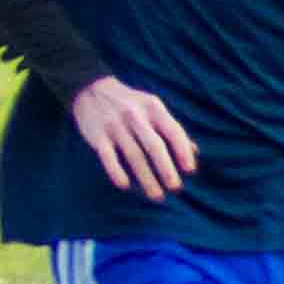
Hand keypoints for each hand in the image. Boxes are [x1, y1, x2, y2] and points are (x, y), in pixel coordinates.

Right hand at [72, 73, 199, 199]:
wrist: (90, 89)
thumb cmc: (128, 102)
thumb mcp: (152, 107)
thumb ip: (170, 127)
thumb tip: (193, 151)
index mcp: (153, 108)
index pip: (172, 131)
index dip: (182, 151)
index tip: (190, 171)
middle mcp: (134, 115)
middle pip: (154, 146)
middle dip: (166, 169)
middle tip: (175, 188)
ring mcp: (114, 125)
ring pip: (133, 155)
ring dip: (146, 178)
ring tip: (156, 195)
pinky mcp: (97, 135)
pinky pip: (108, 157)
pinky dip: (116, 172)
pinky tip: (125, 185)